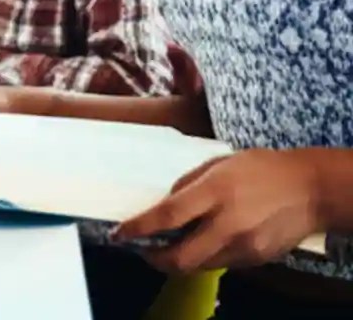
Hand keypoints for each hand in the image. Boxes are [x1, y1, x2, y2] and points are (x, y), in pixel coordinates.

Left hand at [113, 149, 323, 273]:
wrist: (310, 189)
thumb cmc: (260, 168)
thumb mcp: (218, 164)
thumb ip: (187, 185)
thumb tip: (161, 206)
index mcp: (215, 192)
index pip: (167, 216)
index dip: (138, 228)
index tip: (117, 234)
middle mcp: (228, 223)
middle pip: (180, 257)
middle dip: (154, 259)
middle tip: (142, 250)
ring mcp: (244, 245)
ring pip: (199, 265)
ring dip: (178, 260)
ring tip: (168, 246)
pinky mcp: (256, 259)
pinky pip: (221, 264)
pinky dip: (205, 257)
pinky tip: (203, 242)